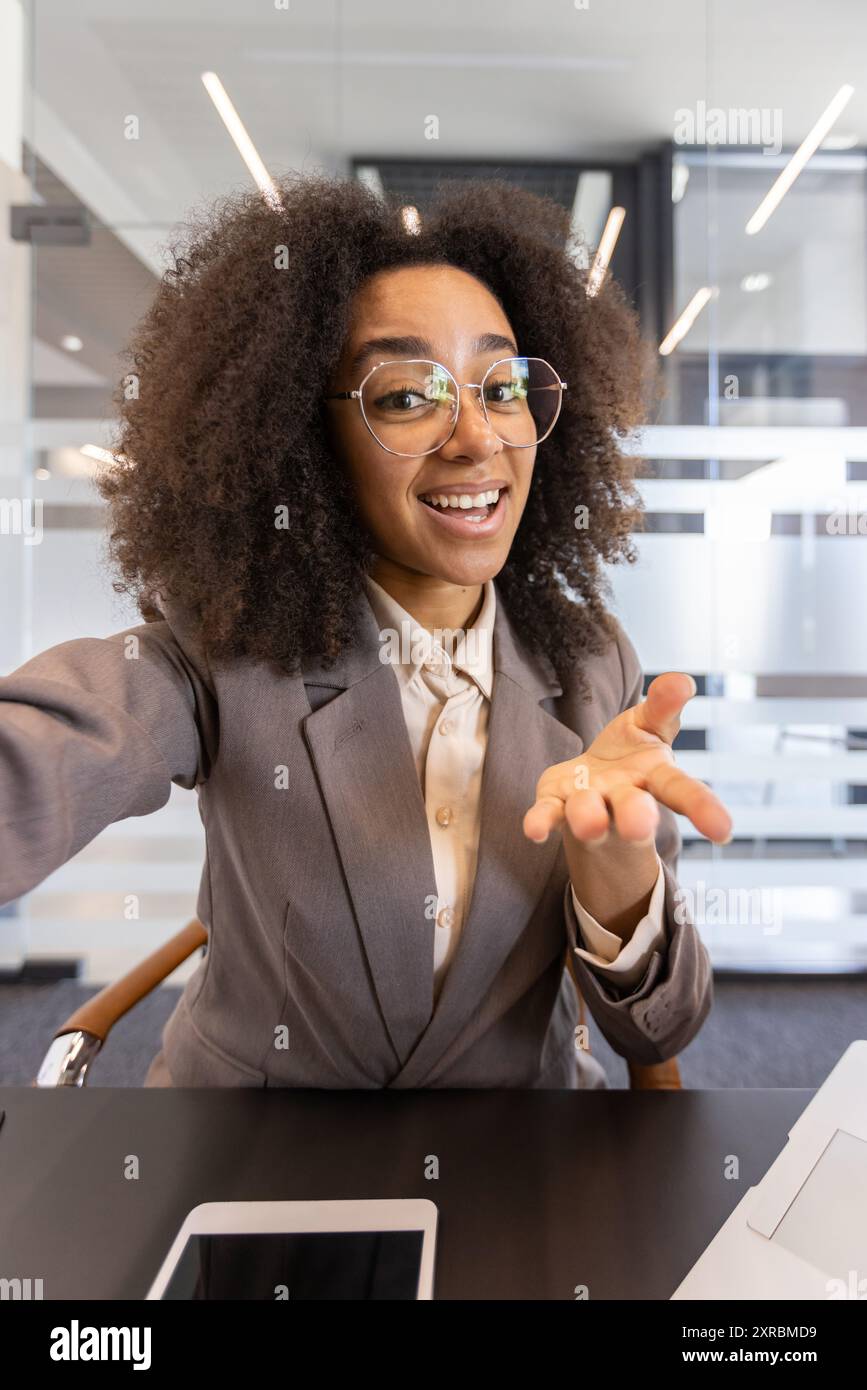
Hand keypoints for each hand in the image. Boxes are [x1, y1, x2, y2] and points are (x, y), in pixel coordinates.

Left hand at [522, 673, 731, 937]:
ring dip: (588, 817)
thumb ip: (664, 706)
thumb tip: (682, 680)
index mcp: (656, 777)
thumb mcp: (651, 723)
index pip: (683, 791)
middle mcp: (625, 798)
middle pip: (634, 809)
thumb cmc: (633, 753)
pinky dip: (542, 821)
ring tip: (589, 823)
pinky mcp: (558, 803)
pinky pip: (549, 813)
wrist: (595, 783)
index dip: (704, 808)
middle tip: (639, 826)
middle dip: (637, 817)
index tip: (723, 830)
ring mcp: (590, 804)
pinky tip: (533, 830)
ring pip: (589, 813)